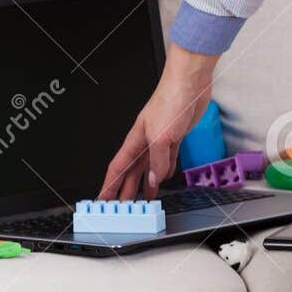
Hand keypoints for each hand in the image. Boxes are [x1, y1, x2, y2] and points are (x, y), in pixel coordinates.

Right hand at [98, 44, 217, 200]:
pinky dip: (163, 170)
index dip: (109, 185)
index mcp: (135, 140)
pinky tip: (163, 178)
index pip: (118, 167)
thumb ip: (158, 160)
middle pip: (132, 171)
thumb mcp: (162, 136)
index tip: (102, 199)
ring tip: (143, 200)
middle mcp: (145, 141)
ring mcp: (160, 139)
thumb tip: (154, 178)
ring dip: (145, 183)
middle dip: (126, 189)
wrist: (189, 83)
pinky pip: (166, 159)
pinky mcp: (175, 137)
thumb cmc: (170, 100)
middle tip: (122, 207)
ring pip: (149, 167)